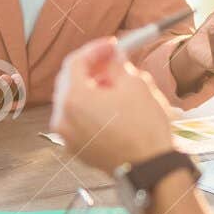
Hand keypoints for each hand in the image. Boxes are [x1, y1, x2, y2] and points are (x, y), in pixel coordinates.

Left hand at [52, 38, 174, 173]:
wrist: (151, 167)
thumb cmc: (145, 129)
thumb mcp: (135, 84)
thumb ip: (117, 64)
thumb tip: (113, 57)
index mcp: (73, 99)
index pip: (75, 62)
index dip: (94, 49)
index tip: (111, 45)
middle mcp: (63, 118)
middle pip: (69, 81)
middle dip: (91, 67)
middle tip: (111, 59)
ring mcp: (67, 136)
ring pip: (73, 101)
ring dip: (91, 88)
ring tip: (115, 84)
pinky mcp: (76, 148)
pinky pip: (77, 120)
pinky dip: (90, 108)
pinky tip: (110, 105)